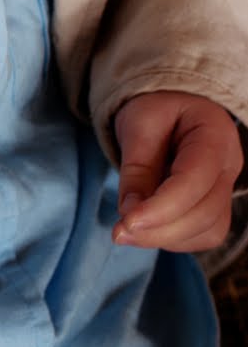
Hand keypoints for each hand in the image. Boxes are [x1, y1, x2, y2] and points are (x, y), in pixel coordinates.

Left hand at [113, 91, 242, 250]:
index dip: (161, 208)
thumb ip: (136, 167)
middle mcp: (228, 166)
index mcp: (215, 135)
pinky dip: (170, 239)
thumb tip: (130, 213)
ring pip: (206, 231)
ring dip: (163, 238)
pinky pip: (199, 237)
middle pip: (205, 213)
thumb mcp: (139, 124)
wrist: (170, 107)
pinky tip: (145, 227)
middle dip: (159, 229)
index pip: (194, 180)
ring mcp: (225, 190)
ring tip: (126, 229)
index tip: (126, 222)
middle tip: (118, 232)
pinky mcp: (214, 209)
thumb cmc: (155, 109)